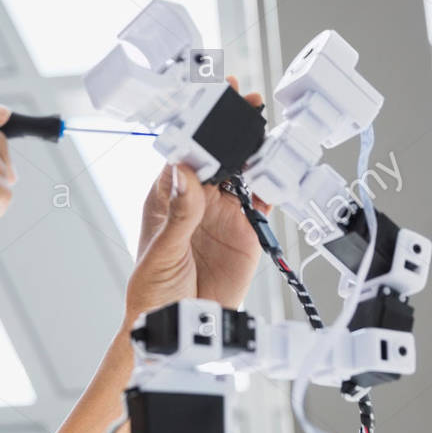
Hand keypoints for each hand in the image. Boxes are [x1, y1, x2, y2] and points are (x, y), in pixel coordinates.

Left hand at [127, 77, 271, 320]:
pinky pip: (263, 203)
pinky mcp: (246, 233)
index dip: (196, 126)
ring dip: (254, 152)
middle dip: (230, 129)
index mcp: (168, 198)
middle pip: (216, 155)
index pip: (183, 152)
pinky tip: (278, 172)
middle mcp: (196, 201)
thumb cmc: (153, 293)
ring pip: (242, 173)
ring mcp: (222, 215)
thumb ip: (178, 214)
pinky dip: (273, 186)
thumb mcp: (162, 252)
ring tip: (266, 131)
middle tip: (245, 103)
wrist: (178, 330)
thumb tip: (184, 171)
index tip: (208, 103)